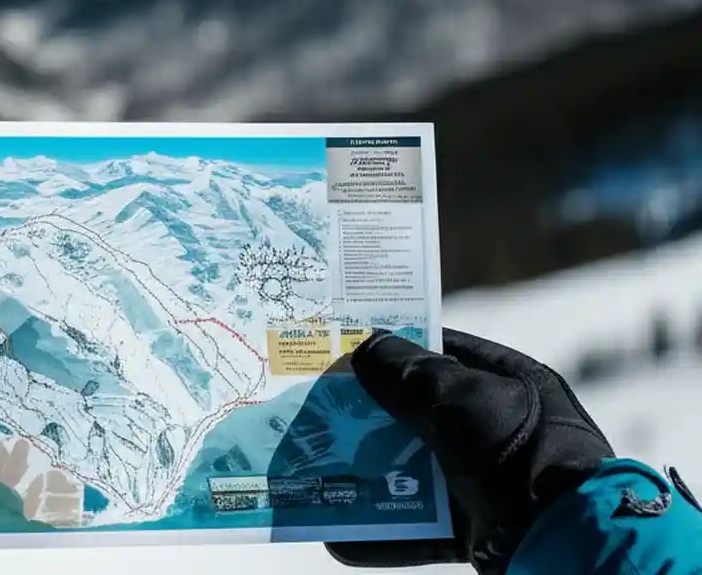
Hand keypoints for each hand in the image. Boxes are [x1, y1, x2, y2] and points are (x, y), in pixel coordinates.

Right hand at [326, 329, 613, 573]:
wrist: (568, 540)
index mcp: (510, 383)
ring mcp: (489, 481)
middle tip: (319, 407)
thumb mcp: (459, 398)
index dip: (398, 348)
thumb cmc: (517, 451)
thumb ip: (408, 374)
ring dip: (368, 475)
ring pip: (414, 473)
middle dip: (371, 414)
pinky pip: (419, 527)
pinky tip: (339, 537)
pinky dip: (382, 533)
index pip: (445, 353)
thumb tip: (365, 348)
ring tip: (318, 470)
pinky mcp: (477, 529)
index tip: (349, 347)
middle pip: (421, 415)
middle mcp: (499, 429)